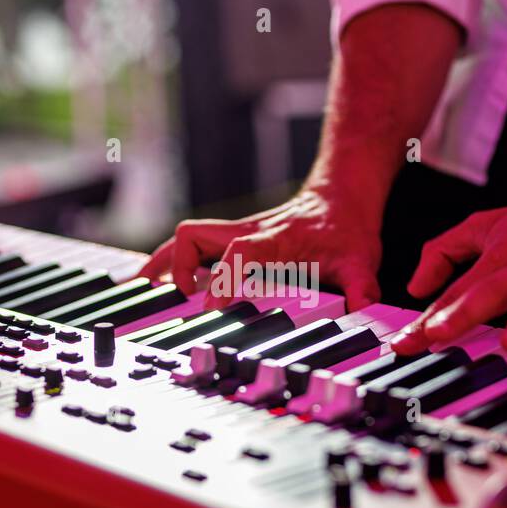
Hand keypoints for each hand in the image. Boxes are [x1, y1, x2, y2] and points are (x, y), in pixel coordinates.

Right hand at [137, 184, 383, 309]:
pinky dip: (173, 263)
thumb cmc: (347, 230)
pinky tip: (161, 285)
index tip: (213, 309)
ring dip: (164, 263)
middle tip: (173, 302)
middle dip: (176, 268)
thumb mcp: (361, 261)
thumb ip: (361, 288)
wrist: (342, 196)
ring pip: (186, 239)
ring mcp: (236, 235)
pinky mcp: (232, 239)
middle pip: (194, 237)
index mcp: (275, 240)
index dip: (222, 280)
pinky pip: (193, 246)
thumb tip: (362, 311)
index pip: (238, 254)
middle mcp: (248, 234)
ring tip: (144, 293)